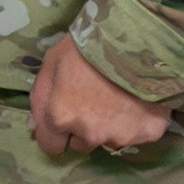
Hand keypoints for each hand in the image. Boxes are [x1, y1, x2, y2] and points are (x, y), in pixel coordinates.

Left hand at [28, 33, 173, 157]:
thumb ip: (41, 98)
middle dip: (83, 127)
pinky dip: (136, 121)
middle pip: (81, 143)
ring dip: (110, 125)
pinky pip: (137, 134)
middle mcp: (90, 135)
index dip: (56, 131)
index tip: (65, 115)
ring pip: (109, 140)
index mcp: (61, 117)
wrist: (139, 37)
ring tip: (118, 96)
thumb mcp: (52, 62)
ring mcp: (121, 137)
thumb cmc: (89, 45)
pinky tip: (139, 99)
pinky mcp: (148, 133)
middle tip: (94, 98)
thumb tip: (35, 127)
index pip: (51, 146)